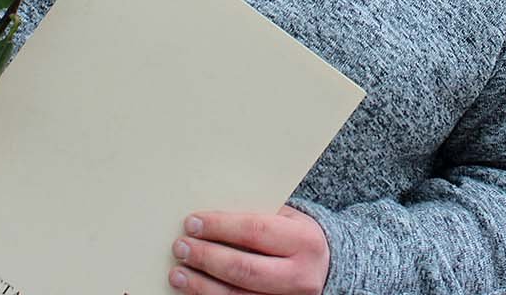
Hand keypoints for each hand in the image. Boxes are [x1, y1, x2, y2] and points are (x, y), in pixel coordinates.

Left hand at [169, 206, 327, 293]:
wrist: (327, 269)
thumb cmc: (298, 238)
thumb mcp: (287, 220)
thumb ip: (256, 218)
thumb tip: (207, 219)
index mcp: (304, 242)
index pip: (254, 232)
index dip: (219, 227)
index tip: (192, 222)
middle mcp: (300, 277)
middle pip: (243, 269)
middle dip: (206, 257)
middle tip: (181, 247)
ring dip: (201, 286)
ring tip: (178, 273)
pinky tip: (195, 290)